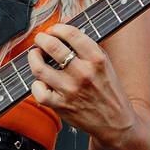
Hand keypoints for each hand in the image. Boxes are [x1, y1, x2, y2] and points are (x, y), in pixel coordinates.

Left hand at [26, 23, 136, 143]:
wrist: (116, 123)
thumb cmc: (109, 91)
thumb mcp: (105, 64)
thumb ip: (87, 46)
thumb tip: (64, 27)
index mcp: (97, 59)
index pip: (72, 34)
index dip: (58, 28)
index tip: (54, 30)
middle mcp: (83, 73)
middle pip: (52, 47)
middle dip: (42, 39)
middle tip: (40, 39)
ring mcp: (71, 90)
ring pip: (40, 68)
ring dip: (33, 58)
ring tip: (35, 56)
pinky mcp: (61, 106)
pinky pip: (38, 92)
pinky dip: (35, 85)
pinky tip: (40, 81)